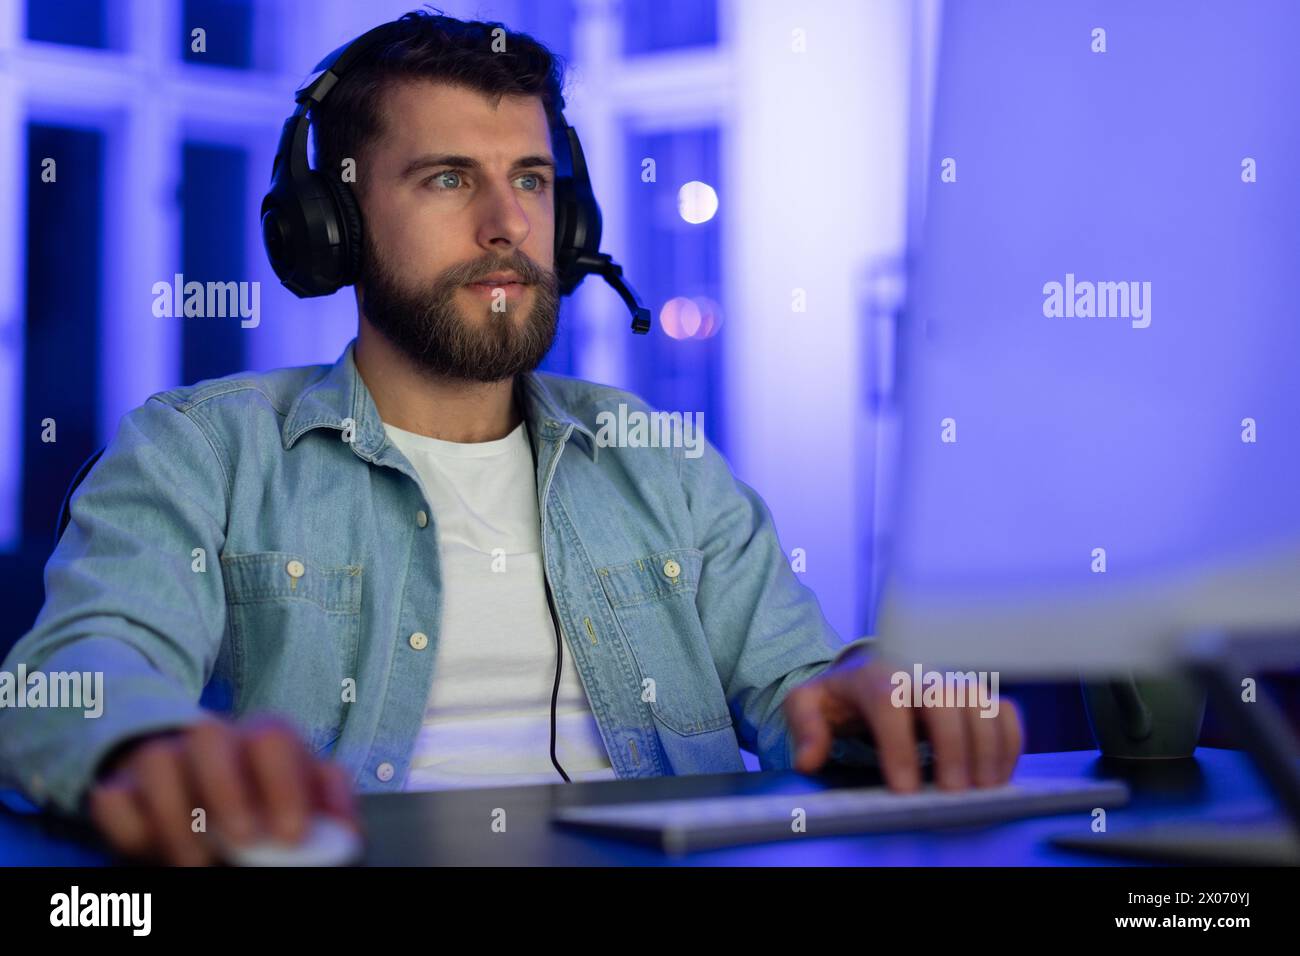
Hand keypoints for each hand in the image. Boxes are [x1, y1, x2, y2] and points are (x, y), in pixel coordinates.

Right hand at [87, 714, 359, 865]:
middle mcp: (211, 739)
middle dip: (227, 792)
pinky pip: (112, 797)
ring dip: (176, 820)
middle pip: (208, 736)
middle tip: (242, 842)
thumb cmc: (263, 797)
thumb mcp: (303, 794)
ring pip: (156, 762)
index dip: (283, 785)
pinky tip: (150, 850)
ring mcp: (161, 759)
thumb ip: (328, 806)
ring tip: (198, 863)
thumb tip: (347, 833)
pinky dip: (129, 827)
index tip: (290, 836)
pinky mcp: (121, 788)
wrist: (197, 785)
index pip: (273, 738)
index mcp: (262, 738)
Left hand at [783, 654, 1022, 790]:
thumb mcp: (808, 704)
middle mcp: (918, 673)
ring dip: (988, 745)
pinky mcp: (973, 695)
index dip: (899, 745)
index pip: (889, 702)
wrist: (869, 670)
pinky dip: (1010, 739)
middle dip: (953, 746)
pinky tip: (1001, 772)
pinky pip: (1002, 709)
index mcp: (874, 675)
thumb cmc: (842, 695)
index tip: (904, 787)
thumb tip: (808, 759)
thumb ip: (804, 727)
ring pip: (980, 702)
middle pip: (944, 698)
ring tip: (984, 787)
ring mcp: (950, 681)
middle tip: (953, 791)